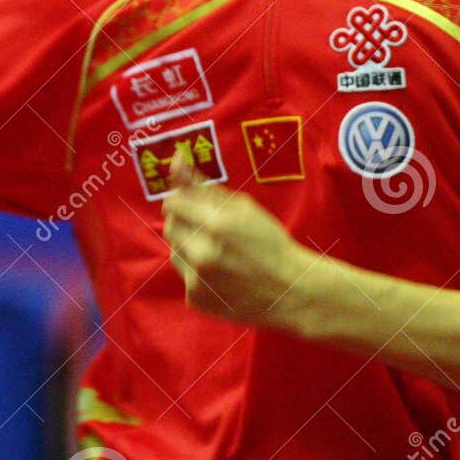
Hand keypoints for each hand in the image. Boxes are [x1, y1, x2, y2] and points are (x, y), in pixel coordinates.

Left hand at [161, 150, 313, 325]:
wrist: (289, 291)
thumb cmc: (269, 242)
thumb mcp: (243, 207)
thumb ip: (203, 186)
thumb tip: (174, 160)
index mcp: (216, 225)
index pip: (172, 203)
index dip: (184, 201)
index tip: (195, 205)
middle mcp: (202, 254)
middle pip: (170, 226)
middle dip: (185, 223)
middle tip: (209, 228)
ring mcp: (197, 280)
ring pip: (175, 250)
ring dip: (189, 247)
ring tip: (217, 251)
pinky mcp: (195, 299)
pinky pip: (184, 275)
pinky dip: (196, 271)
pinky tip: (220, 273)